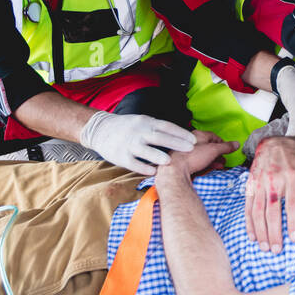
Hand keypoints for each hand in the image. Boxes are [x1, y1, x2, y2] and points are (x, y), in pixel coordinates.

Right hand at [79, 109, 195, 175]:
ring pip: (145, 150)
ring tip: (170, 161)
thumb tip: (181, 136)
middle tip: (190, 149)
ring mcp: (128, 144)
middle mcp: (138, 132)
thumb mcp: (142, 121)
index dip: (180, 133)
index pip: (166, 126)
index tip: (193, 140)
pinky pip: (133, 163)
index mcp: (146, 122)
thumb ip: (158, 128)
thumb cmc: (128, 127)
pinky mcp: (120, 156)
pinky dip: (143, 167)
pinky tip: (153, 172)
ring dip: (157, 156)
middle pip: (159, 137)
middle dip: (176, 143)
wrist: (100, 130)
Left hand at [156, 131, 235, 182]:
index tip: (227, 148)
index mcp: (198, 135)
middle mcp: (191, 142)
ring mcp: (186, 153)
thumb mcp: (213, 150)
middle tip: (224, 159)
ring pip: (202, 155)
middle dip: (218, 154)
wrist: (175, 170)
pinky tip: (207, 170)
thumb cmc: (191, 158)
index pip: (213, 136)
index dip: (222, 143)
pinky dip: (204, 166)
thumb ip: (226, 147)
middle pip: (208, 147)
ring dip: (212, 161)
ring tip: (218, 166)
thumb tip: (235, 144)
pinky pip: (196, 163)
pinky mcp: (183, 163)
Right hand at [244, 136, 294, 251]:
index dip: (293, 222)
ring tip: (265, 248)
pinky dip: (249, 223)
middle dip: (274, 233)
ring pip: (258, 212)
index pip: (292, 204)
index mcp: (291, 178)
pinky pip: (248, 207)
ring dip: (261, 232)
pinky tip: (252, 237)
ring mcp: (260, 185)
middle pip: (273, 212)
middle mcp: (274, 183)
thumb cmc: (294, 159)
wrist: (273, 144)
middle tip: (277, 250)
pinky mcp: (250, 187)